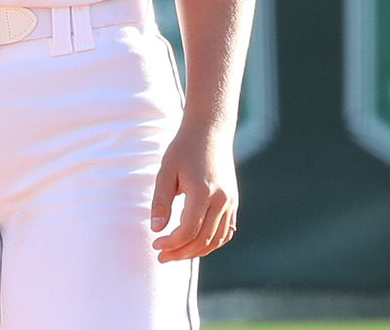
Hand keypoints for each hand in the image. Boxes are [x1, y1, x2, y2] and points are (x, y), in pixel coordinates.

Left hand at [149, 120, 238, 261]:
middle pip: (203, 239)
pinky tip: (196, 245)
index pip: (188, 230)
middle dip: (181, 253)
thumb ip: (161, 201)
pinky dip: (212, 243)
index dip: (171, 243)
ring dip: (196, 252)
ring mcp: (230, 202)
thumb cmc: (184, 148)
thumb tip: (156, 229)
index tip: (156, 245)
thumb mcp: (166, 170)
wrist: (211, 131)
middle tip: (162, 257)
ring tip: (176, 254)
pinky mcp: (233, 202)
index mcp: (202, 191)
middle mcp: (221, 200)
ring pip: (216, 239)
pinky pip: (226, 232)